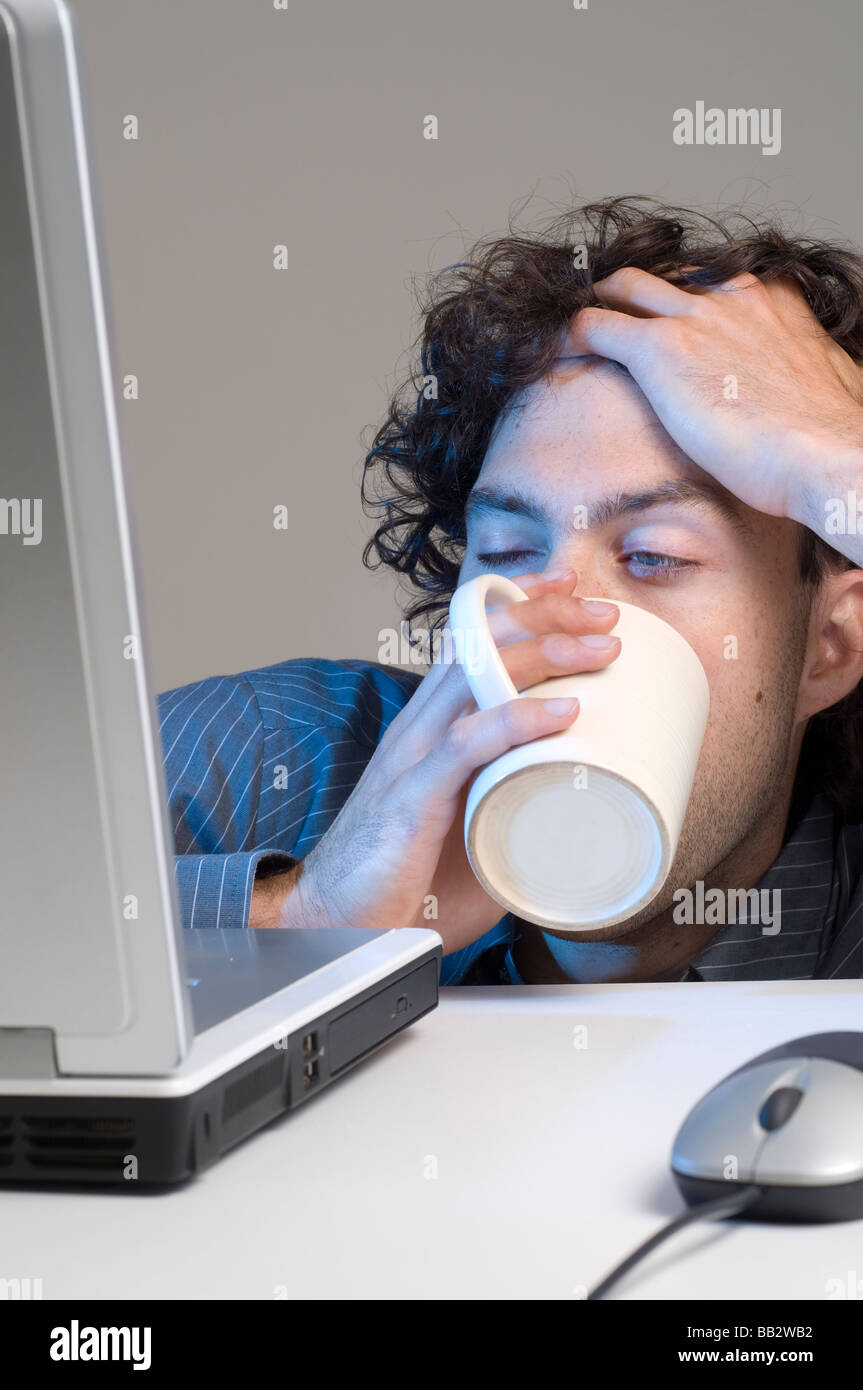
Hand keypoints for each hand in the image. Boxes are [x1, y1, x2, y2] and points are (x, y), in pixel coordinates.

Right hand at [277, 571, 620, 952]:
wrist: (333, 926)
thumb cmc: (402, 881)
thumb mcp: (467, 825)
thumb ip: (512, 807)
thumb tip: (577, 811)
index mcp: (426, 727)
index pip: (470, 640)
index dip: (519, 603)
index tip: (571, 589)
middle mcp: (418, 728)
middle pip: (481, 641)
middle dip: (549, 615)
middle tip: (607, 614)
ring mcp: (413, 759)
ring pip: (479, 677)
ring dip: (547, 652)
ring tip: (602, 646)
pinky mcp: (413, 799)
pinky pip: (469, 745)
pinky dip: (518, 720)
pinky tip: (563, 711)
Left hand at [560, 268, 862, 530]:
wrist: (825, 454)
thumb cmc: (830, 438)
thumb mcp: (827, 386)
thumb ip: (801, 375)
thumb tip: (802, 401)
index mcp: (770, 302)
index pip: (709, 282)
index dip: (679, 302)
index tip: (661, 324)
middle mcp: (730, 298)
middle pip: (663, 276)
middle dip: (631, 294)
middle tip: (606, 319)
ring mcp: (692, 319)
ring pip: (622, 288)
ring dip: (595, 305)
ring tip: (571, 332)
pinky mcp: (659, 350)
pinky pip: (592, 326)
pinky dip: (565, 336)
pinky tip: (550, 353)